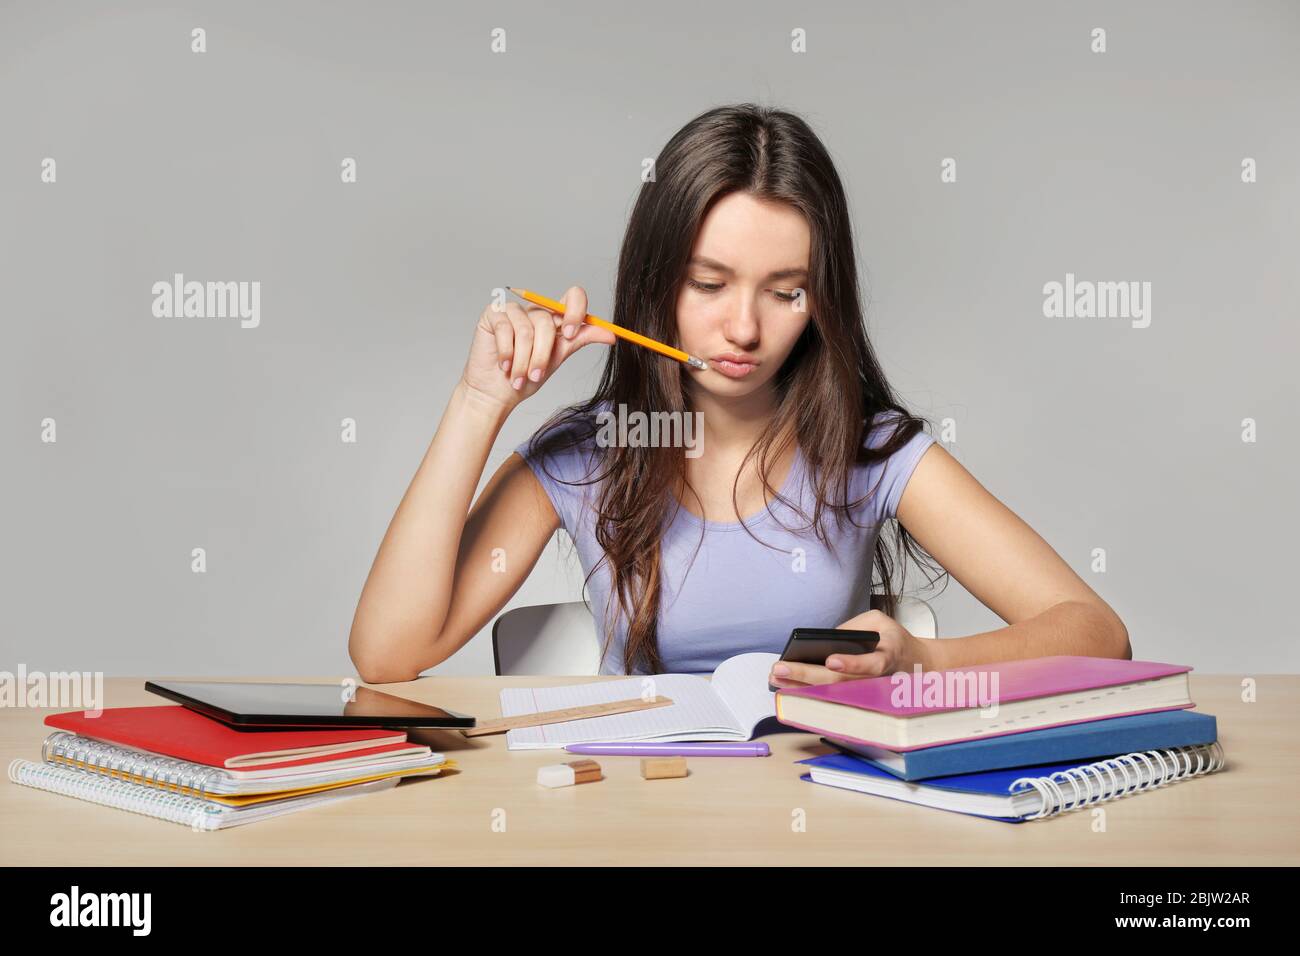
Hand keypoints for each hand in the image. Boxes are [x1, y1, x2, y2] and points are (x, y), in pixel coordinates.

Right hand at [459, 285, 615, 413]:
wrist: (498, 393)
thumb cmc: (527, 377)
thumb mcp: (558, 358)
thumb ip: (580, 340)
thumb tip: (611, 334)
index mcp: (554, 318)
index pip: (573, 296)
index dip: (575, 312)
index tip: (569, 334)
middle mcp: (535, 310)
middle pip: (548, 320)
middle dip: (542, 354)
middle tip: (535, 375)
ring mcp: (513, 311)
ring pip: (526, 331)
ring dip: (523, 360)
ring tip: (518, 377)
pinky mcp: (493, 314)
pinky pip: (505, 330)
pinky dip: (506, 352)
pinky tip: (503, 365)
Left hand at [768, 609, 934, 688]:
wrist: (914, 664)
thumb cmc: (893, 639)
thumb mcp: (879, 622)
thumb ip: (854, 627)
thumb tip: (825, 640)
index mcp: (886, 657)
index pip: (871, 665)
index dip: (852, 664)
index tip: (832, 660)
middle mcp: (875, 680)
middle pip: (840, 682)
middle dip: (807, 675)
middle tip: (780, 668)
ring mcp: (864, 692)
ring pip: (830, 693)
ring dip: (800, 686)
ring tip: (775, 677)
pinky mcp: (854, 697)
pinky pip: (828, 696)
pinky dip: (806, 692)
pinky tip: (785, 685)